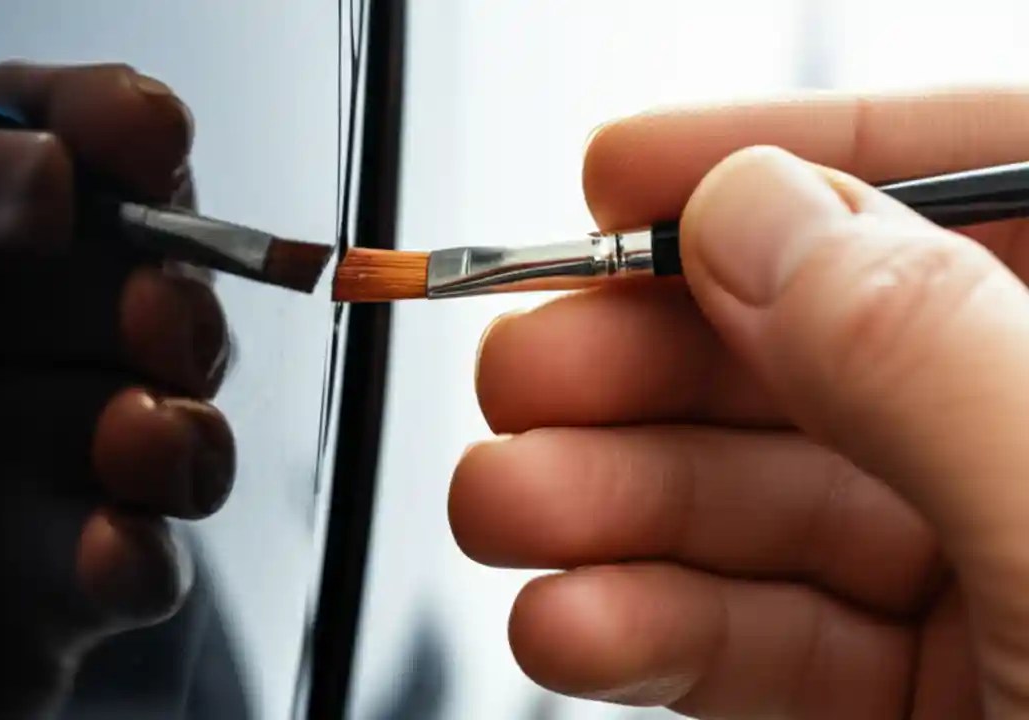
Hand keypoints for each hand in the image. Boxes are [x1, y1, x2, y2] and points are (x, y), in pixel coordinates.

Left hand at [0, 62, 234, 717]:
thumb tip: (41, 167)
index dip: (87, 125)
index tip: (144, 134)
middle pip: (108, 280)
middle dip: (153, 290)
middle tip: (158, 318)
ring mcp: (2, 474)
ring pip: (150, 417)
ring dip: (174, 425)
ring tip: (145, 443)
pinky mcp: (43, 593)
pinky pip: (137, 561)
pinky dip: (144, 556)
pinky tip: (113, 552)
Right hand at [450, 89, 1028, 717]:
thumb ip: (923, 353)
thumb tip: (756, 213)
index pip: (979, 179)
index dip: (794, 155)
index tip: (625, 173)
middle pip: (823, 348)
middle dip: (646, 361)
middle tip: (526, 369)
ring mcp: (985, 581)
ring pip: (766, 499)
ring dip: (608, 503)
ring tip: (505, 505)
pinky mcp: (911, 701)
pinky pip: (763, 639)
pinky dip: (648, 628)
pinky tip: (570, 619)